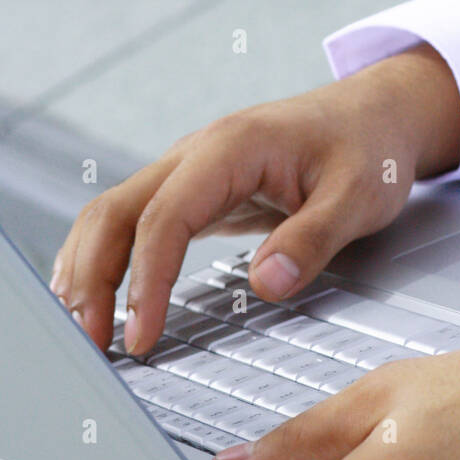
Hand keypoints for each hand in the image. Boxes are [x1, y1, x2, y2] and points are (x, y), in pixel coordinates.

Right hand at [49, 43, 459, 353]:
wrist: (376, 113)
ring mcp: (191, 170)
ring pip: (114, 214)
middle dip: (91, 278)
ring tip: (83, 332)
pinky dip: (108, 260)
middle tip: (89, 346)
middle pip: (116, 211)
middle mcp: (198, 153)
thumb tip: (264, 283)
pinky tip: (99, 298)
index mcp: (232, 148)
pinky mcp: (196, 191)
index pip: (165, 217)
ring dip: (88, 270)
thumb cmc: (369, 148)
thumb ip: (312, 239)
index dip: (146, 280)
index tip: (141, 336)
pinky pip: (136, 222)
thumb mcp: (359, 196)